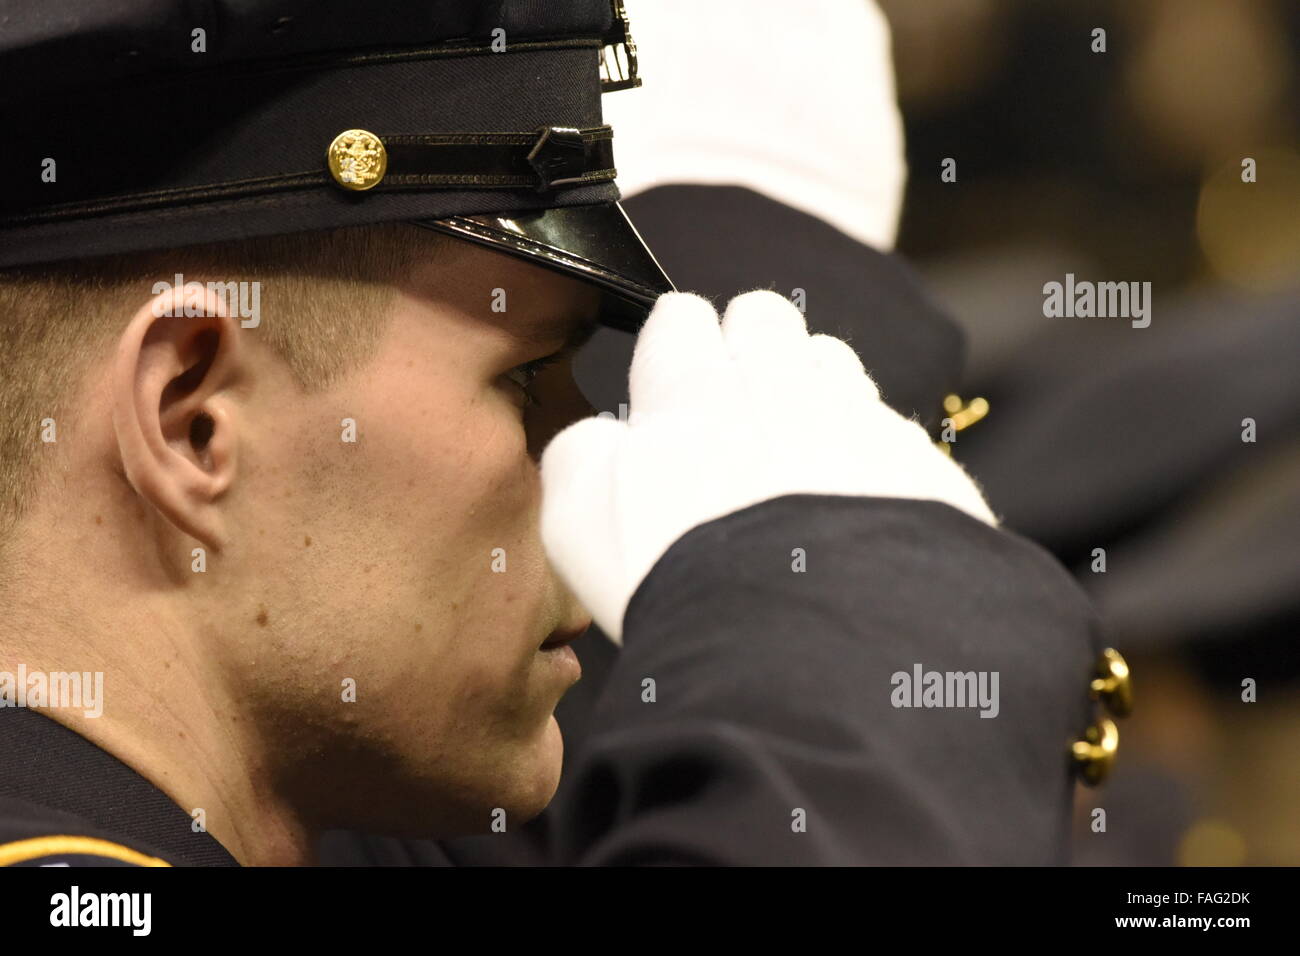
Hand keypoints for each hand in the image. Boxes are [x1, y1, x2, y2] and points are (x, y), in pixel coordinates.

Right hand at [540, 291, 996, 642]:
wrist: (816, 640)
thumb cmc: (684, 579)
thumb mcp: (580, 522)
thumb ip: (583, 455)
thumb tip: (603, 437)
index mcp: (690, 387)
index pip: (679, 318)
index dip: (672, 346)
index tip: (669, 386)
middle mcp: (780, 382)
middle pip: (763, 316)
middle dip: (746, 347)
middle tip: (731, 414)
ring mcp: (857, 416)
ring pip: (831, 360)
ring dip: (811, 389)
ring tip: (793, 458)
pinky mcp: (920, 464)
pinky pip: (888, 432)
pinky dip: (866, 455)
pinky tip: (849, 509)